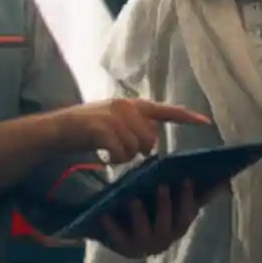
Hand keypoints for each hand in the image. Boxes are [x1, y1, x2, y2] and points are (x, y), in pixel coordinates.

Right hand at [52, 98, 210, 163]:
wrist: (56, 129)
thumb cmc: (85, 129)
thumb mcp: (112, 121)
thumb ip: (134, 126)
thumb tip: (151, 144)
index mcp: (131, 104)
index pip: (164, 110)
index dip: (186, 116)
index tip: (205, 121)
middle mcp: (126, 106)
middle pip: (150, 139)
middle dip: (139, 150)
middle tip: (120, 151)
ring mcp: (114, 116)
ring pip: (136, 148)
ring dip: (124, 156)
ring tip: (107, 151)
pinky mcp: (103, 128)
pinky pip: (121, 153)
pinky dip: (113, 158)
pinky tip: (102, 155)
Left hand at [98, 179, 211, 257]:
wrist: (129, 238)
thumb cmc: (157, 214)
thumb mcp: (176, 205)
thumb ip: (199, 195)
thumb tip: (226, 183)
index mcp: (178, 228)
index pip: (188, 214)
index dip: (187, 198)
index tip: (186, 179)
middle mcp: (164, 240)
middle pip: (167, 224)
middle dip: (165, 205)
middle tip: (161, 185)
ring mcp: (143, 246)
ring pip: (143, 232)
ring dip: (139, 216)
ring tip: (133, 198)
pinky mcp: (124, 248)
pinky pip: (118, 239)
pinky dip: (111, 227)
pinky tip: (105, 213)